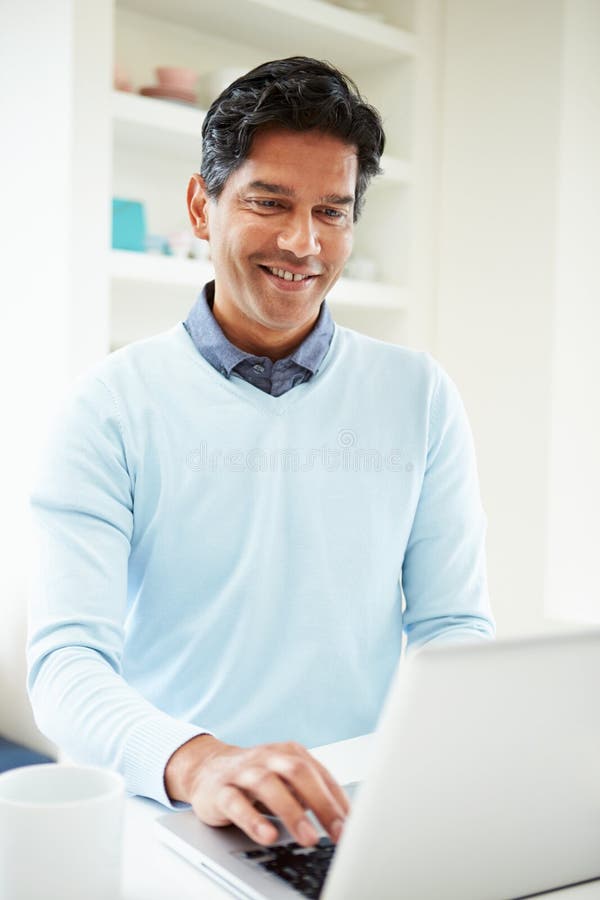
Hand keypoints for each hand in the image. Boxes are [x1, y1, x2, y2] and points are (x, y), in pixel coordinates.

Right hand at [164, 735, 349, 846]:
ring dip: (292, 812)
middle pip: (298, 772)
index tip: (352, 827)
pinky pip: (236, 803)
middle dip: (321, 803)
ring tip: (309, 839)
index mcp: (289, 753)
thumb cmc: (256, 778)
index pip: (320, 774)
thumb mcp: (286, 780)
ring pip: (268, 785)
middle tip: (337, 832)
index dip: (338, 801)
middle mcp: (268, 757)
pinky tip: (268, 836)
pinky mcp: (220, 790)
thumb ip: (310, 795)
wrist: (207, 768)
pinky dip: (253, 820)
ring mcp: (243, 772)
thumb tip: (341, 822)